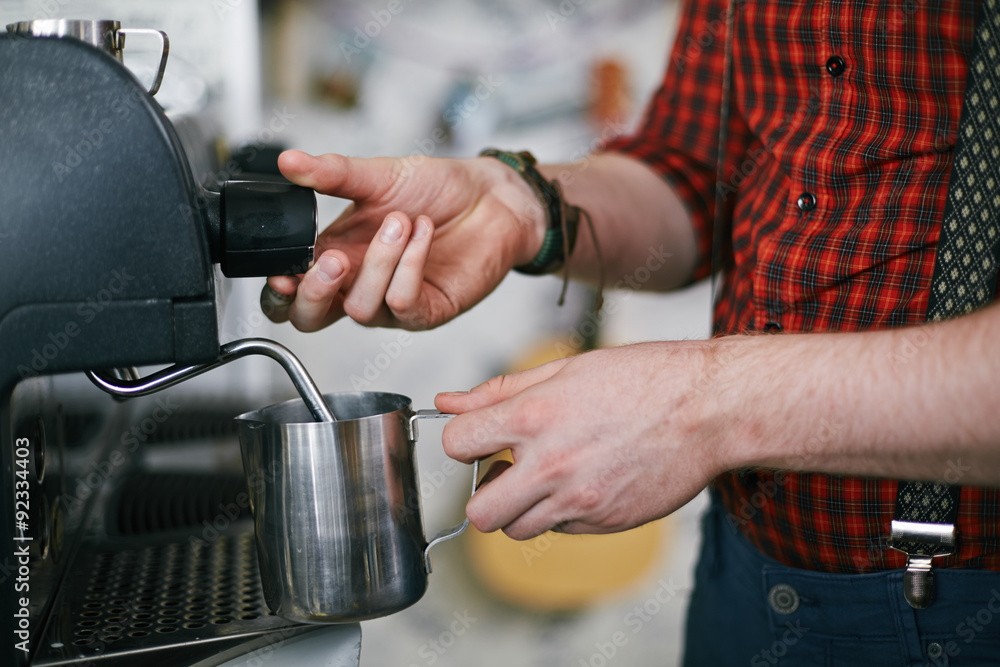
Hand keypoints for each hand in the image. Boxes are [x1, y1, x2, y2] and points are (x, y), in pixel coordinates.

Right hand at [263, 150, 543, 330]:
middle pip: (312, 319)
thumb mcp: (378, 175)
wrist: (490, 196)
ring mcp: (392, 303)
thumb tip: (288, 162)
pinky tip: (422, 235)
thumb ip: (331, 173)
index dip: (279, 293)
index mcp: (336, 255)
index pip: (291, 292)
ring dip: (378, 262)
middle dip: (314, 294)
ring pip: (360, 308)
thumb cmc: (436, 190)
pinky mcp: (428, 310)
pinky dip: (409, 266)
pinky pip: (403, 302)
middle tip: (334, 259)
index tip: (282, 272)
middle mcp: (359, 285)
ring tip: (402, 220)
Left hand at [435, 341, 725, 539]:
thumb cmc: (643, 379)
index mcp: (534, 417)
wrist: (709, 407)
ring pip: (516, 529)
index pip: (454, 445)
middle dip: (484, 494)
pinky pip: (561, 529)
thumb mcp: (565, 369)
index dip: (462, 441)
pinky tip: (584, 480)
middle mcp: (551, 466)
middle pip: (478, 512)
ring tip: (548, 474)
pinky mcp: (606, 521)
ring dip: (520, 507)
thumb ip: (499, 391)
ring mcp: (580, 500)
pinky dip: (561, 512)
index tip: (478, 438)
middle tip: (505, 471)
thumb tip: (448, 402)